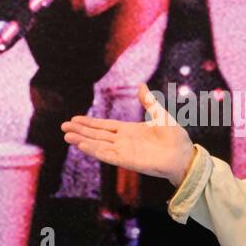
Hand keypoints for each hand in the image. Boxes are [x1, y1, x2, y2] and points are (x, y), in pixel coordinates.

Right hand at [61, 83, 195, 186]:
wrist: (183, 155)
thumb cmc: (175, 137)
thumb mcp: (160, 114)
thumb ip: (148, 102)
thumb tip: (142, 85)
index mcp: (128, 130)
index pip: (103, 126)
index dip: (89, 123)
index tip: (74, 119)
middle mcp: (123, 141)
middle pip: (96, 135)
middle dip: (80, 130)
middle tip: (62, 127)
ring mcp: (123, 151)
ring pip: (98, 145)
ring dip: (82, 140)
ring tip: (66, 136)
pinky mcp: (126, 160)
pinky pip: (106, 155)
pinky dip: (93, 150)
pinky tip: (82, 144)